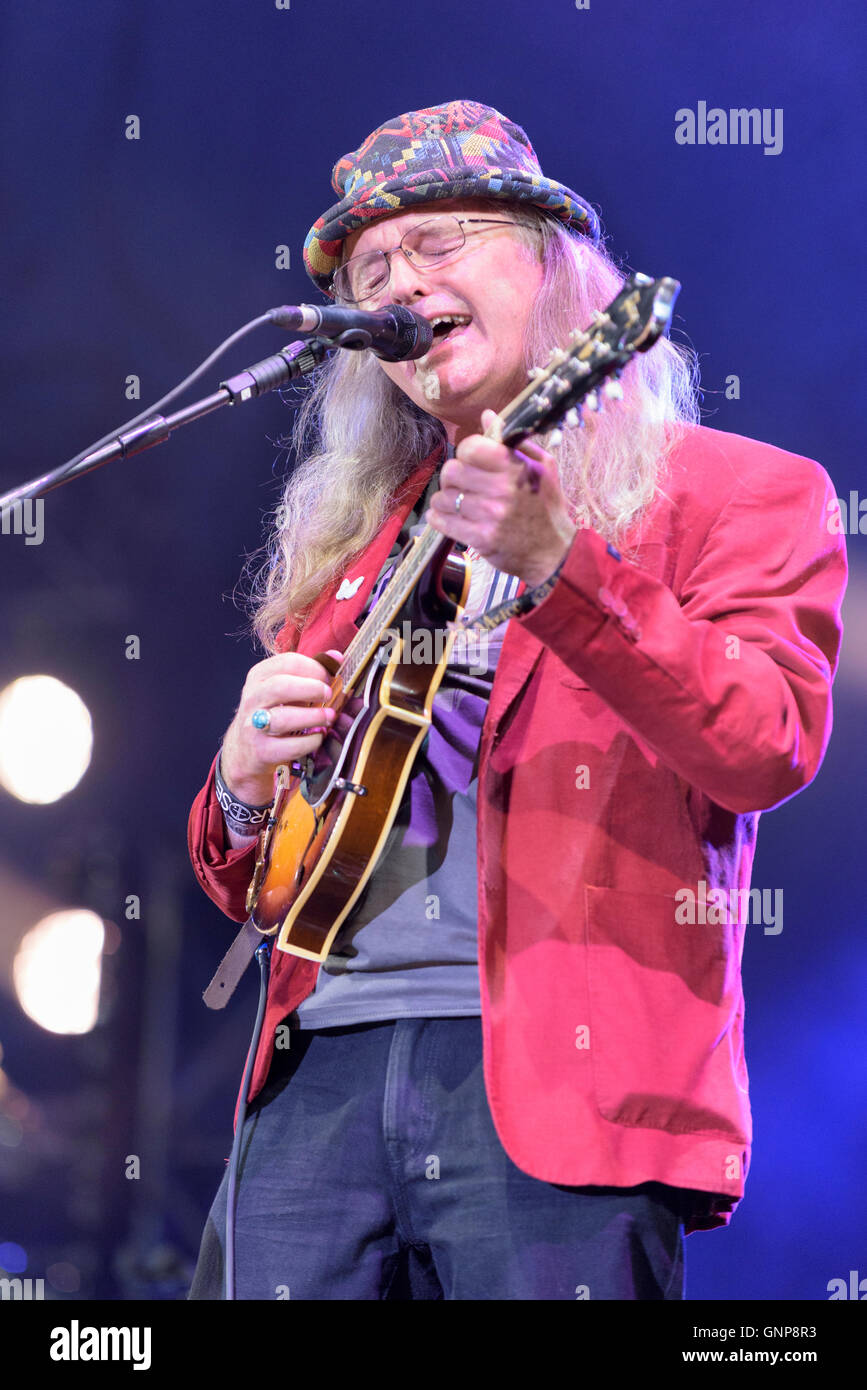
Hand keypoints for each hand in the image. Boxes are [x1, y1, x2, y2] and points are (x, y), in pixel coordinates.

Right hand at [219, 650, 342, 806]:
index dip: (314, 668)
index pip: (287, 662)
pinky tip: (318, 736)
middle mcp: (253, 698)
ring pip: (282, 718)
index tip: (329, 676)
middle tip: (328, 694)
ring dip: (312, 716)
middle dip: (311, 688)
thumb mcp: (284, 688)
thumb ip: (310, 672)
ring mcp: (254, 725)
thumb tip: (337, 657)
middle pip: (281, 686)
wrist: (244, 749)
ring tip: (329, 716)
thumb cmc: (272, 712)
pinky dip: (309, 742)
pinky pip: (288, 746)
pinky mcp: (261, 751)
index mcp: (259, 676)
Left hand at [425, 410, 576, 586]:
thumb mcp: (543, 467)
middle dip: (453, 476)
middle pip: (451, 471)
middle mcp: (501, 490)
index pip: (469, 448)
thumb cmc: (547, 506)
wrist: (554, 552)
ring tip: (459, 502)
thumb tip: (487, 415)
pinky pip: (442, 521)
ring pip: (443, 497)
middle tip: (463, 483)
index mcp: (515, 467)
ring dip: (446, 499)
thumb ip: (514, 440)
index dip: (466, 452)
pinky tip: (446, 515)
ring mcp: (489, 516)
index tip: (472, 460)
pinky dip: (438, 517)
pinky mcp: (480, 538)